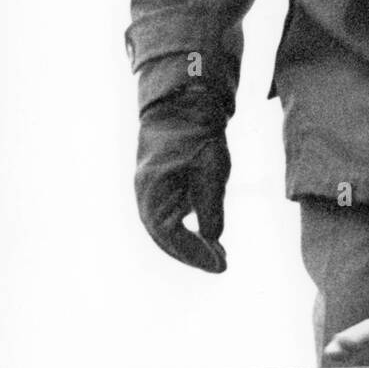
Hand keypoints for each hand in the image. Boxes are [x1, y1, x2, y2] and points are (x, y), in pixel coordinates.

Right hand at [135, 84, 230, 272]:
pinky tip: (208, 233)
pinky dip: (187, 227)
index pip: (171, 238)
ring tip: (219, 253)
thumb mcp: (212, 169)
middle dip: (193, 253)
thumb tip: (213, 238)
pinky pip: (169, 214)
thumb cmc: (197, 134)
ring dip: (190, 242)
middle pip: (166, 238)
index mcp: (152, 195)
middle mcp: (145, 196)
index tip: (222, 266)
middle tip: (222, 263)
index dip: (196, 255)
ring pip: (166, 228)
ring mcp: (150, 190)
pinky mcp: (160, 183)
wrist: (183, 101)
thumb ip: (211, 205)